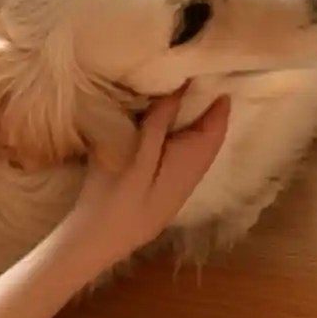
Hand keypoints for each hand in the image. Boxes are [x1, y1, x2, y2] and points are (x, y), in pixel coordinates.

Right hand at [62, 91, 230, 268]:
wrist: (97, 242)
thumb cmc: (114, 197)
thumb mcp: (135, 155)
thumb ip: (159, 123)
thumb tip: (180, 89)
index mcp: (190, 163)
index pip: (216, 128)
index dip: (219, 102)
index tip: (215, 75)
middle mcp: (192, 175)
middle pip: (210, 137)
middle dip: (208, 110)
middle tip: (198, 79)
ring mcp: (179, 186)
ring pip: (197, 148)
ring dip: (195, 123)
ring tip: (183, 96)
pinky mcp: (164, 191)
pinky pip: (183, 157)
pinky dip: (182, 137)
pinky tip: (166, 128)